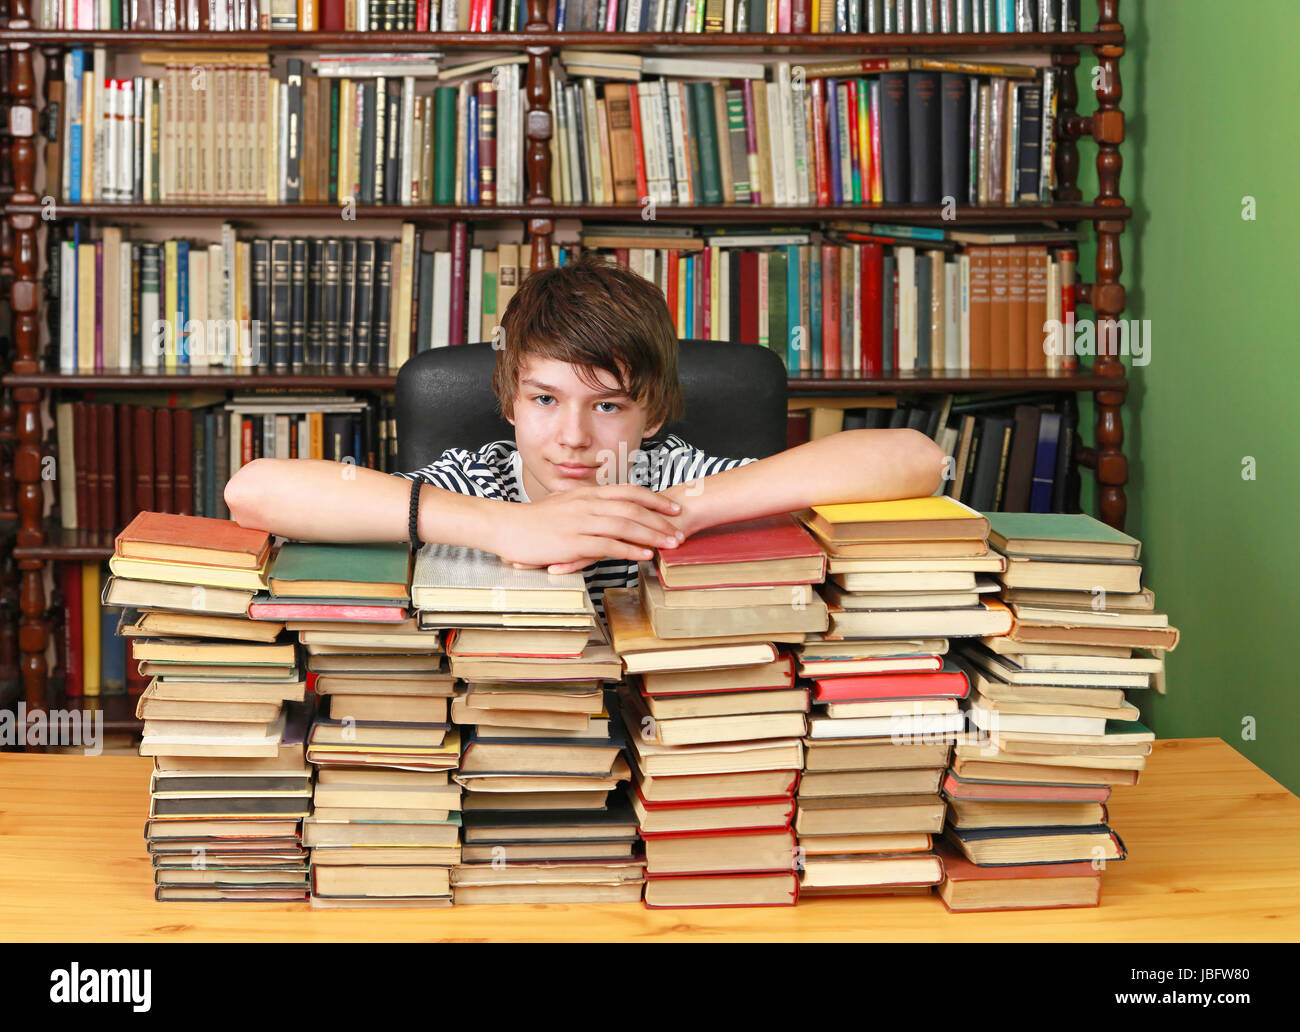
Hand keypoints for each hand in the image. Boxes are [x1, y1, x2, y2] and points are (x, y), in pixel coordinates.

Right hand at [488, 483, 688, 575]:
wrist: (505, 526)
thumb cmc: (533, 520)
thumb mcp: (563, 503)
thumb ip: (584, 504)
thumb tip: (602, 506)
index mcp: (587, 494)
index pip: (629, 492)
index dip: (655, 499)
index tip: (674, 507)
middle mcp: (588, 504)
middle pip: (633, 509)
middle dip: (661, 521)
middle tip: (681, 532)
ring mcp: (581, 522)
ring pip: (625, 525)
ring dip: (652, 535)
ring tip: (671, 545)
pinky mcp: (573, 541)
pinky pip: (608, 544)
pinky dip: (630, 549)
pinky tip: (644, 555)